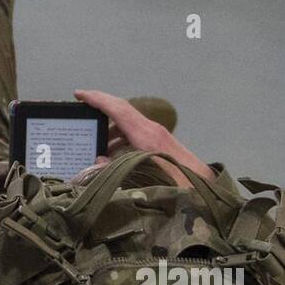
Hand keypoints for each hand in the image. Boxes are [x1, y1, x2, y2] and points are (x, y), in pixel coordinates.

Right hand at [74, 90, 213, 186]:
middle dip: (99, 108)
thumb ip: (116, 170)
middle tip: (79, 112)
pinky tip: (112, 154)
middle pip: (121, 111)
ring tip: (92, 140)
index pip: (118, 109)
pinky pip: (135, 133)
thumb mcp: (143, 179)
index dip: (97, 99)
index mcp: (146, 135)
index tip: (78, 94)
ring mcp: (157, 135)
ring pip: (128, 124)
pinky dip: (120, 138)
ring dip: (110, 128)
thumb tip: (97, 161)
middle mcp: (151, 130)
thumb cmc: (177, 185)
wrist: (207, 190)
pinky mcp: (161, 143)